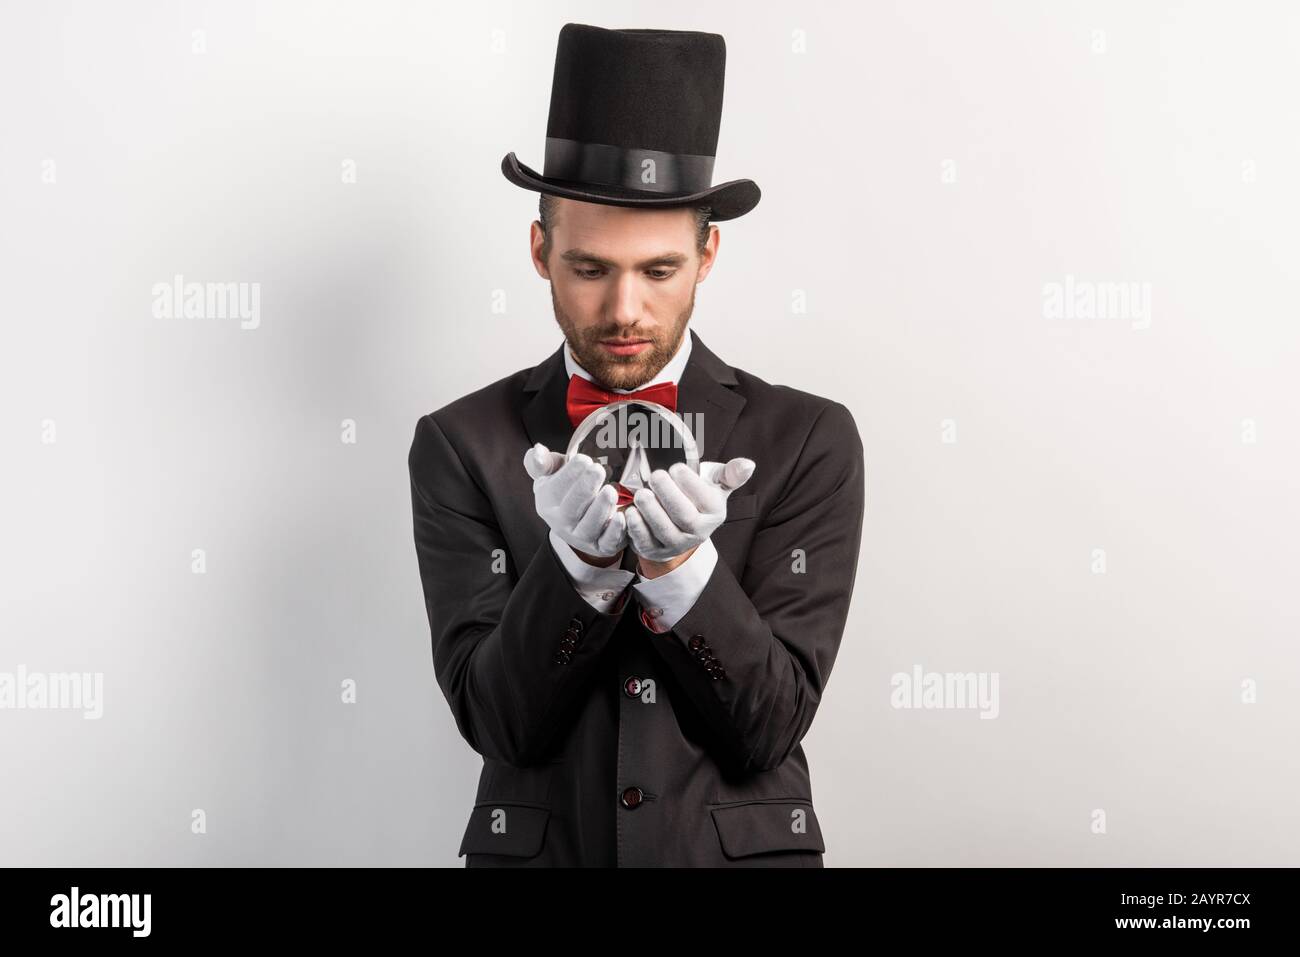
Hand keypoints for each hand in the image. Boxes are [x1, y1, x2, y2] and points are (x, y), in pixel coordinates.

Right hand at [523, 443, 627, 558]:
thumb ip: (542, 460)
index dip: (569, 474)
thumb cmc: (568, 489)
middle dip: (584, 489)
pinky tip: (621, 515)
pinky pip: (607, 542)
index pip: (555, 490)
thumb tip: (538, 451)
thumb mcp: (553, 473)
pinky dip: (615, 531)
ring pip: (589, 527)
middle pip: (570, 510)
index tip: (584, 459)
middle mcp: (562, 523)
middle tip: (598, 470)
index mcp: (547, 503)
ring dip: (600, 508)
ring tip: (610, 490)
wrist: (583, 519)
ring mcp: (582, 537)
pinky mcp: (603, 546)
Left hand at [625, 457, 755, 562]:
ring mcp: (676, 544)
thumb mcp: (714, 482)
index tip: (676, 467)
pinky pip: (645, 542)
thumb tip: (748, 464)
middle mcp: (698, 532)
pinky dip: (637, 528)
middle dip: (669, 495)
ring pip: (664, 530)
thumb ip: (730, 473)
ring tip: (642, 493)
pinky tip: (631, 512)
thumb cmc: (697, 497)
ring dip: (651, 511)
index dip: (690, 484)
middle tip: (655, 476)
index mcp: (715, 513)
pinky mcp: (655, 551)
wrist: (679, 525)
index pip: (706, 500)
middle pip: (684, 516)